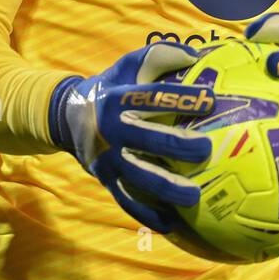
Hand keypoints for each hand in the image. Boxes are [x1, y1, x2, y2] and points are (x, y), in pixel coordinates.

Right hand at [49, 42, 214, 232]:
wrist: (67, 115)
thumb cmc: (112, 85)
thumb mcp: (129, 63)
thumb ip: (161, 55)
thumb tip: (197, 55)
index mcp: (118, 98)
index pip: (153, 97)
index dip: (181, 97)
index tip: (211, 100)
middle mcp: (111, 129)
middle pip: (147, 139)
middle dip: (178, 145)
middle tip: (206, 149)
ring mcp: (107, 158)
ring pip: (138, 176)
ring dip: (166, 188)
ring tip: (194, 196)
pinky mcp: (105, 179)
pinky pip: (127, 200)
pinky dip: (147, 214)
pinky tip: (171, 224)